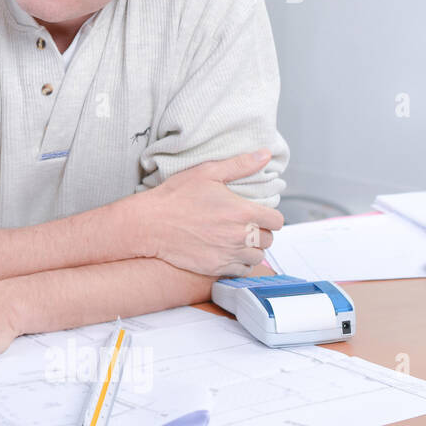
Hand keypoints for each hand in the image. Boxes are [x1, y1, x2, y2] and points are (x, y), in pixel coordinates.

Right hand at [139, 149, 284, 276]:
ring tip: (237, 241)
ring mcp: (228, 254)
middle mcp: (240, 235)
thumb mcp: (207, 173)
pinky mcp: (216, 267)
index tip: (259, 215)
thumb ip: (240, 165)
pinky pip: (241, 270)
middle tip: (244, 226)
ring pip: (257, 257)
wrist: (149, 224)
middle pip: (268, 240)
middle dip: (260, 233)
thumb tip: (265, 155)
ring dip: (251, 249)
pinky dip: (238, 263)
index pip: (276, 221)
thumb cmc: (175, 197)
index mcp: (242, 212)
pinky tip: (227, 253)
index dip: (270, 217)